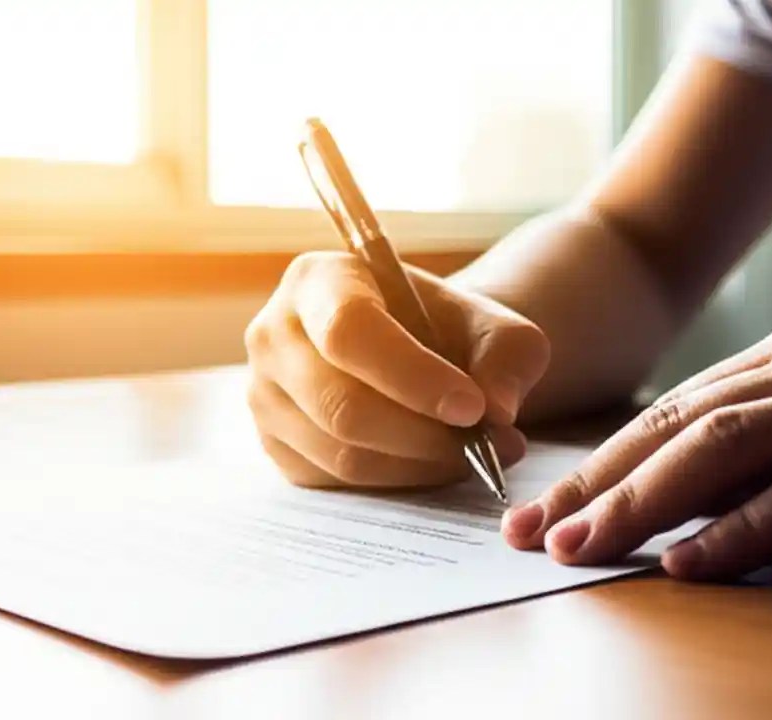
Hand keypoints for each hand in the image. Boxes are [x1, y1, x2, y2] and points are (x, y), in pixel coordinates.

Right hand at [245, 251, 549, 488]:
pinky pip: (336, 482)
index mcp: (318, 281)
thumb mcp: (490, 322)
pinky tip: (431, 462)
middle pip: (340, 404)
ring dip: (418, 464)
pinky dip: (396, 481)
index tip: (471, 408)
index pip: (349, 332)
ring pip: (342, 453)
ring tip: (472, 455)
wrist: (410, 350)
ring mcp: (264, 394)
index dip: (411, 377)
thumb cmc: (444, 329)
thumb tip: (496, 410)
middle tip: (486, 444)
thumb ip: (507, 356)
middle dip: (424, 436)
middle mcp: (274, 334)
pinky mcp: (274, 444)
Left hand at [502, 313, 771, 579]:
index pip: (671, 409)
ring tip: (584, 548)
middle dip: (597, 482)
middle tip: (532, 532)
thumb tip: (667, 491)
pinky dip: (743, 532)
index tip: (540, 506)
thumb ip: (768, 433)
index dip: (599, 460)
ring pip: (726, 450)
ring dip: (643, 504)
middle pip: (680, 425)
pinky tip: (690, 565)